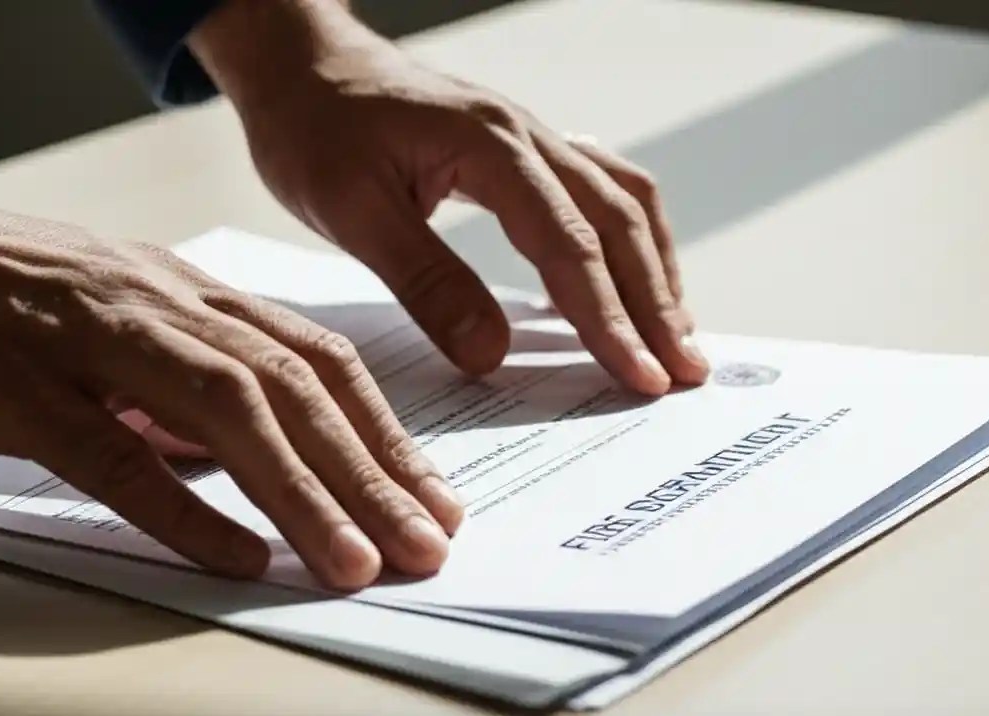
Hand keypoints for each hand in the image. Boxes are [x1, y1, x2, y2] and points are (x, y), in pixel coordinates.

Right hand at [0, 137, 460, 589]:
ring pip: (225, 413)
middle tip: (426, 545)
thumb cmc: (3, 288)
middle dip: (371, 474)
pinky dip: (182, 508)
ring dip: (303, 493)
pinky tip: (235, 557)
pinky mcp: (19, 385)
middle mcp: (160, 306)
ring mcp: (91, 340)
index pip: (318, 359)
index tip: (433, 495)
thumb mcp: (120, 316)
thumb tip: (252, 453)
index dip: (385, 430)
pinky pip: (112, 454)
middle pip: (294, 390)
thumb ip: (188, 376)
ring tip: (357, 561)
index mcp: (190, 292)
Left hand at [189, 0, 708, 395]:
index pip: (570, 246)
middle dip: (657, 304)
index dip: (610, 319)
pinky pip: (602, 188)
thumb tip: (492, 357)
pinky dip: (629, 239)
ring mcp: (532, 137)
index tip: (641, 378)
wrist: (302, 64)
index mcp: (490, 148)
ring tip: (677, 335)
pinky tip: (629, 279)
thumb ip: (427, 282)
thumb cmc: (315, 129)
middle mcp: (528, 136)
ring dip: (656, 270)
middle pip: (620, 222)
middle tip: (686, 373)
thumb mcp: (352, 211)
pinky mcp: (522, 149)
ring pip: (624, 200)